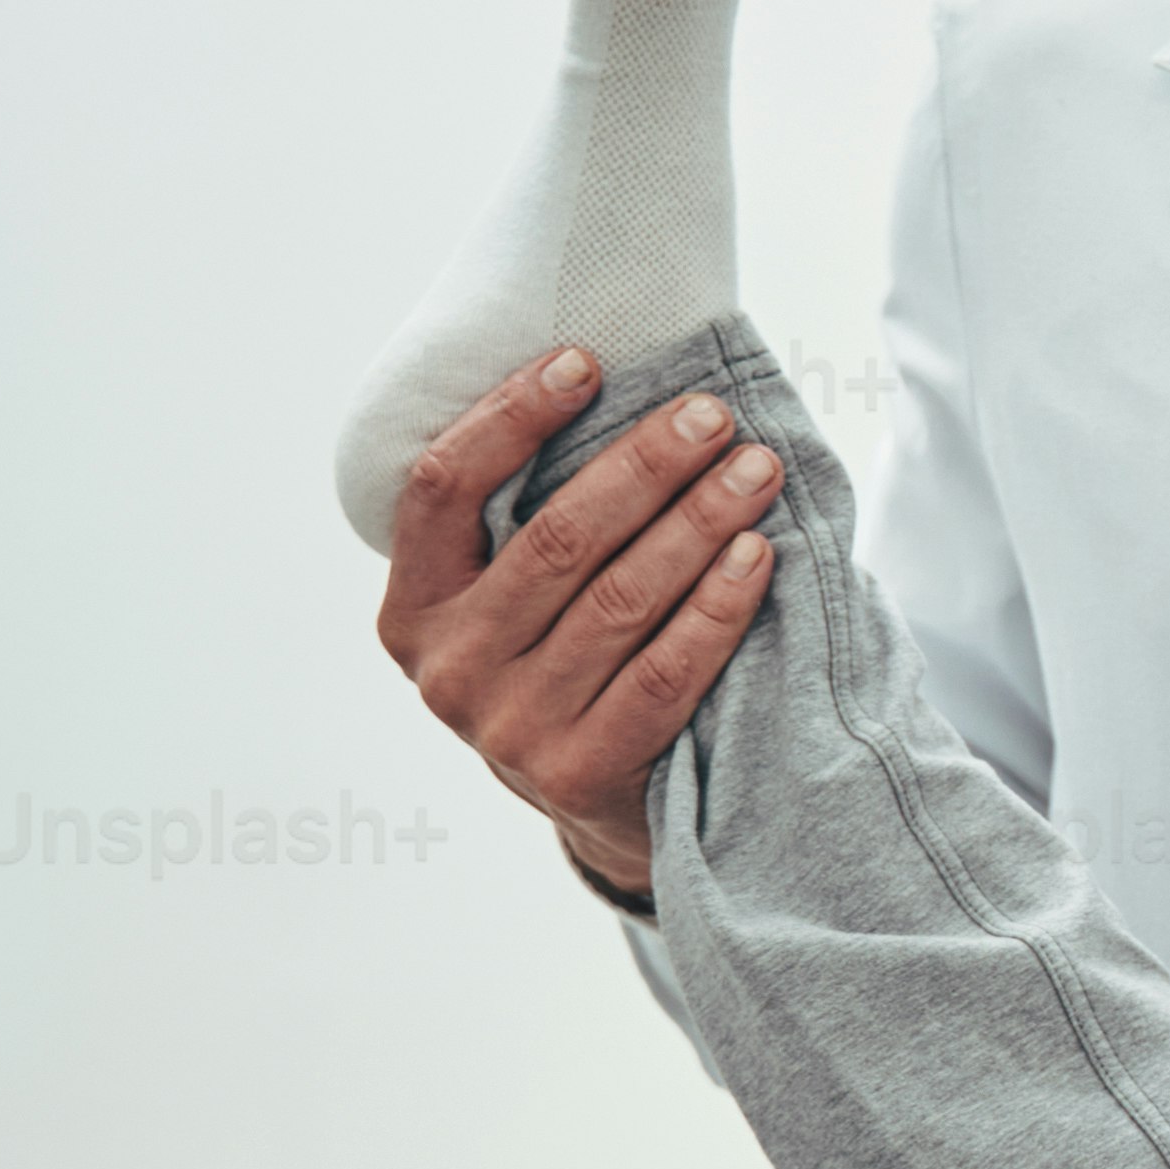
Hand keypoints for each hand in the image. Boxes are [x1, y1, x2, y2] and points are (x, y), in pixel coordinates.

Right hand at [377, 349, 784, 897]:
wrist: (601, 808)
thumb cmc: (564, 661)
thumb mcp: (511, 601)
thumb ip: (523, 519)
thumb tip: (600, 376)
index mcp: (412, 609)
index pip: (442, 489)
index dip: (510, 417)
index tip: (584, 360)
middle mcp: (448, 670)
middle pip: (556, 538)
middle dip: (645, 465)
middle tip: (711, 415)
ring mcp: (510, 728)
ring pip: (621, 600)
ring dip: (699, 522)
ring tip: (755, 471)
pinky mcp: (582, 773)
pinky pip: (666, 671)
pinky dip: (718, 606)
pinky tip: (757, 555)